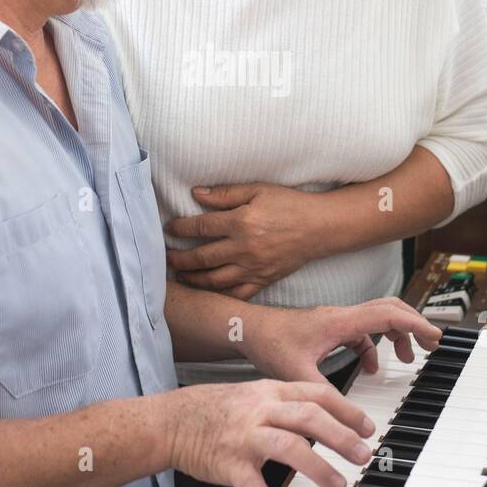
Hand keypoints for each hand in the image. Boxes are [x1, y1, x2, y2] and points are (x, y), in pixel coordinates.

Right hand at [162, 380, 374, 486]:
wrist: (171, 421)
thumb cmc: (216, 409)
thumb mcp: (254, 394)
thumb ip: (286, 403)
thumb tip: (323, 414)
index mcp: (270, 392)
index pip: (317, 395)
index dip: (346, 410)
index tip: (368, 428)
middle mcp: (261, 411)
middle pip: (308, 417)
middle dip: (341, 435)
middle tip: (363, 455)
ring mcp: (245, 436)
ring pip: (287, 446)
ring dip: (317, 467)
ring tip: (337, 485)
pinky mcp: (228, 463)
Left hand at [164, 183, 326, 298]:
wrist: (320, 227)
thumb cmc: (289, 204)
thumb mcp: (258, 190)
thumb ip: (225, 194)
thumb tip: (196, 194)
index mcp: (241, 222)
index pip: (201, 227)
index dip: (181, 228)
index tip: (169, 228)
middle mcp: (245, 248)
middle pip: (202, 258)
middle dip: (180, 259)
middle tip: (167, 258)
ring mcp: (254, 268)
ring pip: (215, 280)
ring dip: (193, 280)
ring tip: (180, 277)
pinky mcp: (264, 280)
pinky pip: (237, 295)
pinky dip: (219, 296)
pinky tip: (208, 293)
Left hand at [242, 298, 443, 384]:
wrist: (248, 329)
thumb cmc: (269, 343)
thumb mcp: (297, 373)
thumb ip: (323, 394)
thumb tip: (346, 418)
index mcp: (340, 322)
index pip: (387, 315)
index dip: (415, 324)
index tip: (434, 337)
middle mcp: (342, 316)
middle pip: (389, 309)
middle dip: (414, 324)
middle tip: (432, 343)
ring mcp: (337, 321)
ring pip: (377, 319)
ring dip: (396, 335)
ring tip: (407, 357)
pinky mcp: (330, 328)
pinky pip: (363, 332)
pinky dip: (374, 346)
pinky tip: (371, 367)